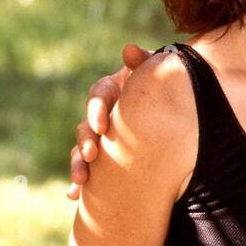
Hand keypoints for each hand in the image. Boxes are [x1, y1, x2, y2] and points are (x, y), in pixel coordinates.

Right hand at [66, 43, 152, 199]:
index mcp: (112, 90)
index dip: (97, 110)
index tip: (102, 126)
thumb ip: (144, 61)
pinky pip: (89, 170)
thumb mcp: (156, 71)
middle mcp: (103, 112)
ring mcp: (101, 136)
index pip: (98, 95)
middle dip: (85, 141)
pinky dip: (78, 183)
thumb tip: (129, 50)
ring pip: (82, 150)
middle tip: (91, 154)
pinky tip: (72, 196)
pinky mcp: (104, 156)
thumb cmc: (163, 85)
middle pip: (86, 125)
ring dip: (78, 164)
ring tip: (80, 181)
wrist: (173, 105)